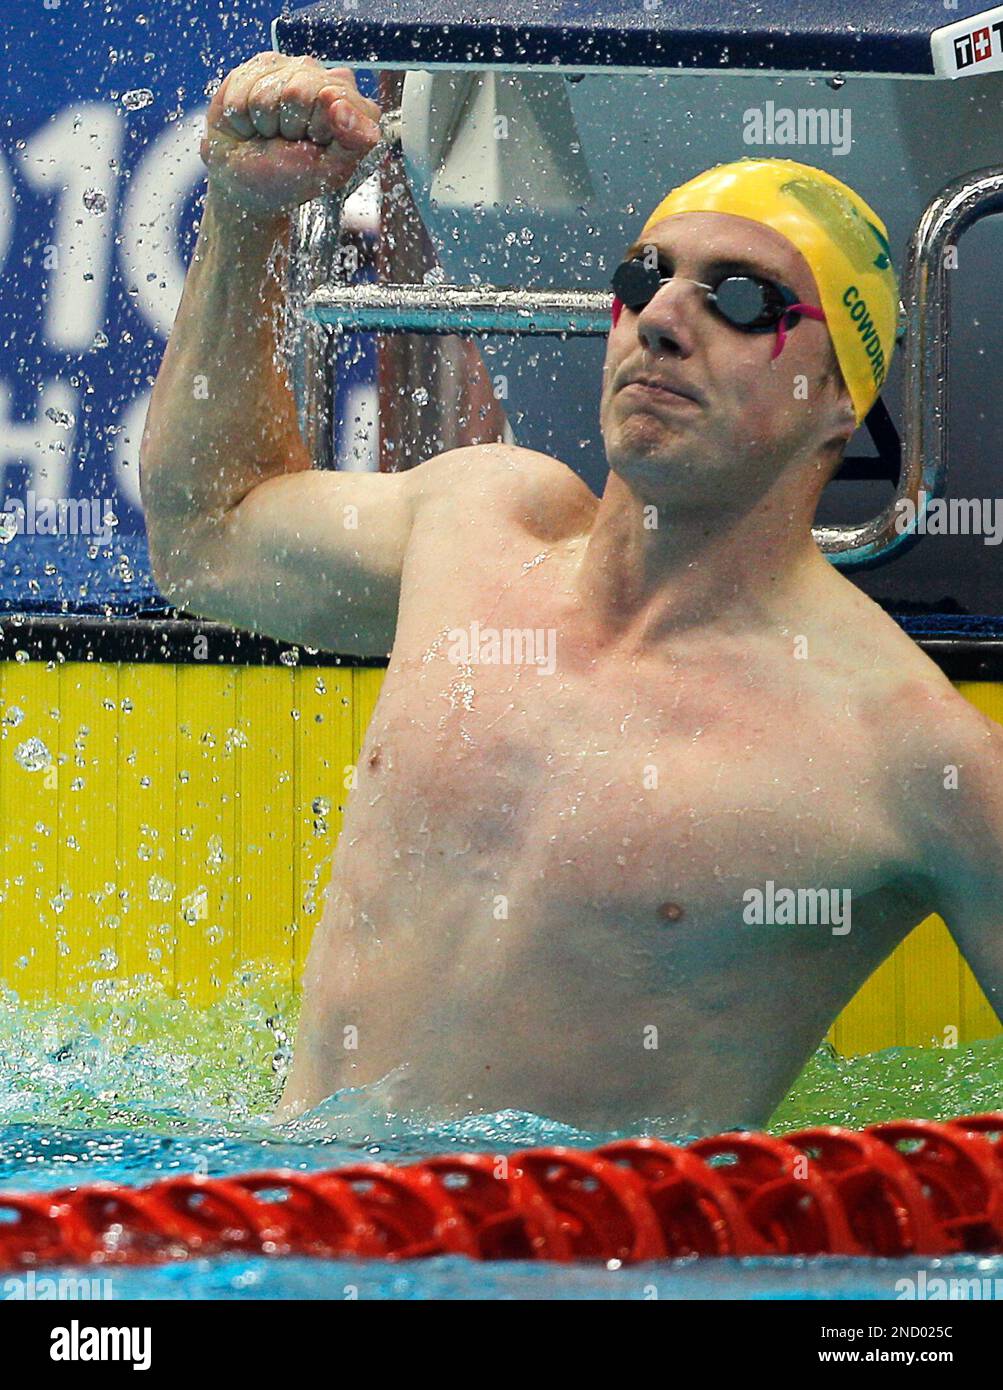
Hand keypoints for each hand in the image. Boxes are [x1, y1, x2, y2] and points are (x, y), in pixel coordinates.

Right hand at [201, 52, 382, 218]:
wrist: (241, 181)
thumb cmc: (288, 179)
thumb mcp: (329, 172)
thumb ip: (353, 142)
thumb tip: (342, 105)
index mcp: (354, 107)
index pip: (340, 98)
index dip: (321, 128)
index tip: (315, 145)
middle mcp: (326, 81)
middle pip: (301, 91)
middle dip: (290, 125)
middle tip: (289, 141)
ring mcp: (294, 70)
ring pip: (271, 90)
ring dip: (265, 122)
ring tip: (269, 134)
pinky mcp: (260, 66)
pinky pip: (244, 87)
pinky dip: (242, 114)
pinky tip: (251, 122)